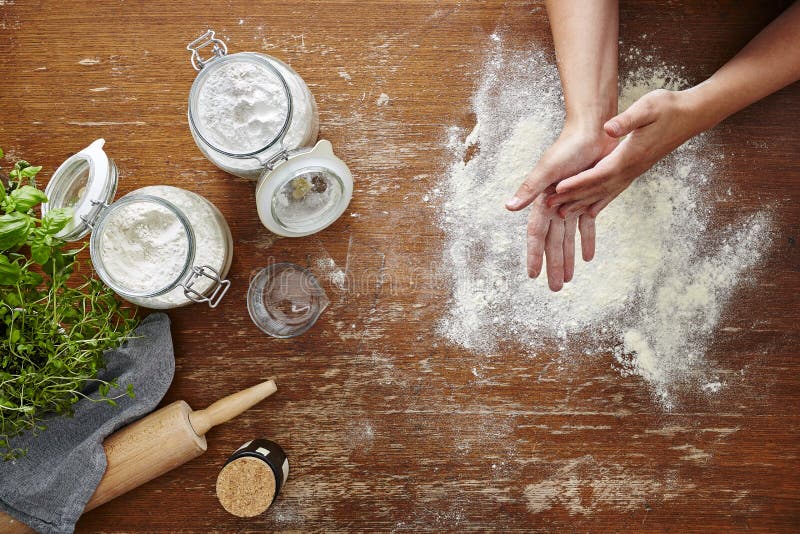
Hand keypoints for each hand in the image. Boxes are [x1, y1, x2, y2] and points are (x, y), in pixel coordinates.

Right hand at [505, 123, 616, 289]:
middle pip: (553, 242)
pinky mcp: (587, 198)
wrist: (593, 130)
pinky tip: (587, 257)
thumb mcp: (548, 169)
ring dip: (567, 258)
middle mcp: (554, 205)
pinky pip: (586, 225)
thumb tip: (508, 207)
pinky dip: (586, 240)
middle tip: (554, 289)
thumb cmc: (568, 148)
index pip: (537, 235)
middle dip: (553, 265)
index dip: (534, 255)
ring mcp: (570, 203)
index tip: (533, 275)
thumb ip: (529, 189)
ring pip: (568, 238)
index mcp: (543, 201)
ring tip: (567, 280)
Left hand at [548, 89, 705, 217]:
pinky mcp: (635, 171)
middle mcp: (631, 169)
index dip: (577, 182)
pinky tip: (589, 211)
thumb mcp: (648, 107)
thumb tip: (609, 129)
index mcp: (630, 155)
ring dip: (581, 204)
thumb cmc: (668, 107)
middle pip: (596, 189)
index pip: (598, 173)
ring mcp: (634, 172)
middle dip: (572, 198)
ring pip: (603, 194)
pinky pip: (614, 191)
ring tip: (561, 213)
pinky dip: (599, 202)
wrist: (692, 115)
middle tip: (548, 206)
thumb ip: (628, 119)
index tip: (558, 187)